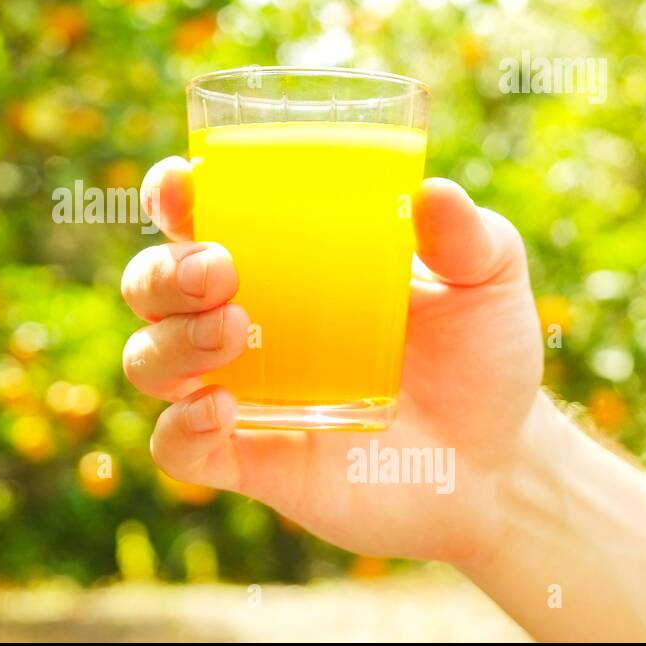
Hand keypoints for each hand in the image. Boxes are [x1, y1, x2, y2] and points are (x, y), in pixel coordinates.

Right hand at [121, 156, 545, 565]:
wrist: (496, 463)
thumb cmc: (478, 356)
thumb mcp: (487, 282)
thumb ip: (468, 237)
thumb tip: (432, 195)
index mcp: (279, 261)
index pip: (196, 217)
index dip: (171, 196)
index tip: (184, 183)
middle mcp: (239, 321)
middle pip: (151, 285)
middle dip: (165, 272)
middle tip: (221, 270)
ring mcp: (236, 392)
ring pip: (148, 360)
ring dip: (170, 341)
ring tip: (232, 332)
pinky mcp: (247, 460)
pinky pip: (177, 447)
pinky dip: (181, 428)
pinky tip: (220, 410)